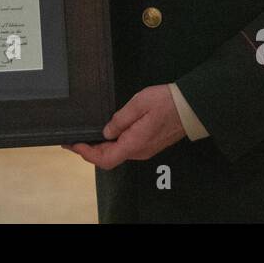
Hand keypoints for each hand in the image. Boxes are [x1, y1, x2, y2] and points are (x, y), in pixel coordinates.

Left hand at [64, 85, 186, 169]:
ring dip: (101, 147)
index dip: (86, 154)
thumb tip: (105, 132)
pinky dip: (112, 143)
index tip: (73, 144)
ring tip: (86, 135)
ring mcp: (145, 149)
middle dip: (90, 150)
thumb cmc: (165, 103)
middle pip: (109, 158)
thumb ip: (120, 119)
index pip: (105, 159)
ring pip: (117, 153)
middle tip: (73, 139)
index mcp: (134, 144)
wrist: (191, 107)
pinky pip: (126, 148)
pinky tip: (106, 133)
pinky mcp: (149, 144)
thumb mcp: (139, 104)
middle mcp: (138, 152)